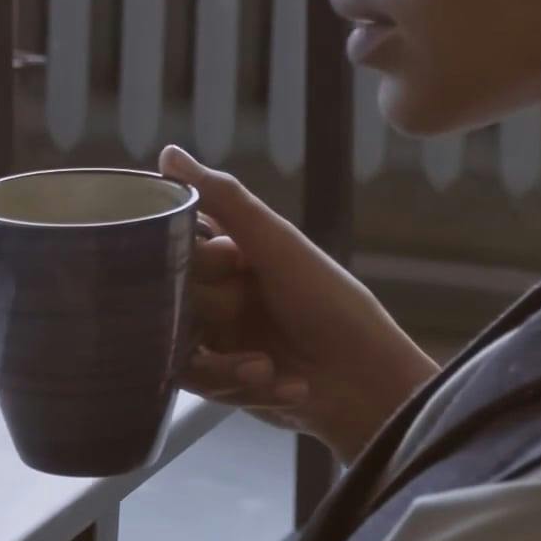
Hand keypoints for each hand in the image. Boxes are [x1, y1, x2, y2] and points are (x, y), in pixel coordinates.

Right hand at [164, 144, 435, 464]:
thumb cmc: (333, 305)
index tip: (224, 268)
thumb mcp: (277, 245)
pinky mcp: (224, 383)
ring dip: (225, 365)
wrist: (372, 385)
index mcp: (229, 254)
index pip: (173, 246)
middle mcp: (217, 293)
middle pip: (168, 300)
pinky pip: (201, 385)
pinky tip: (287, 386)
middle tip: (243, 313)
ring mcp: (218, 339)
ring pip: (177, 348)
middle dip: (209, 315)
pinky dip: (242, 387)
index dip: (190, 260)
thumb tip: (168, 152)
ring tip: (265, 368)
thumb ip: (225, 199)